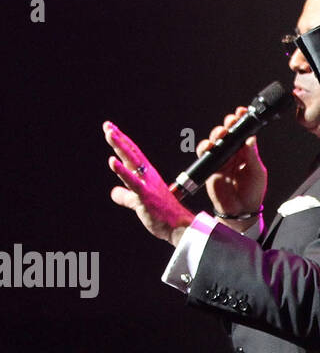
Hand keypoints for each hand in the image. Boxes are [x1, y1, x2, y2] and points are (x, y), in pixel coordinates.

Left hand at [104, 123, 192, 244]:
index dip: (122, 141)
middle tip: (107, 125)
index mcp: (148, 176)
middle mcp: (148, 176)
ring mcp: (147, 185)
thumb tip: (114, 192)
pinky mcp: (146, 195)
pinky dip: (122, 170)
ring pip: (132, 162)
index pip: (133, 155)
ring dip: (120, 146)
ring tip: (109, 133)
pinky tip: (112, 161)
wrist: (180, 227)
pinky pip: (132, 181)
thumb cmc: (164, 216)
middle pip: (131, 153)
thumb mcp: (139, 203)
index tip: (111, 129)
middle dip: (119, 138)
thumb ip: (125, 196)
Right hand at [199, 109, 267, 217]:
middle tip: (232, 120)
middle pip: (229, 132)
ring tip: (222, 133)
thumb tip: (251, 139)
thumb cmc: (252, 193)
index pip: (243, 132)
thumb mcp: (257, 173)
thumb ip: (252, 156)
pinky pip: (205, 153)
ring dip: (217, 133)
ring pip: (216, 140)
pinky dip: (205, 147)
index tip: (242, 112)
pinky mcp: (211, 166)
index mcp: (246, 152)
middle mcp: (233, 153)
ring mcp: (221, 159)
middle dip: (229, 123)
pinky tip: (210, 146)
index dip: (242, 120)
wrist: (241, 211)